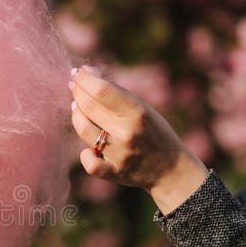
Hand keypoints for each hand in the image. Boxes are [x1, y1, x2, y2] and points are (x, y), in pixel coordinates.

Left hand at [70, 65, 209, 211]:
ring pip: (83, 129)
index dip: (84, 79)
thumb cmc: (154, 132)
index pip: (101, 91)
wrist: (171, 169)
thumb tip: (87, 74)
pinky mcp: (114, 173)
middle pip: (88, 107)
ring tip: (77, 107)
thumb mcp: (143, 108)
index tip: (77, 73)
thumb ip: (117, 93)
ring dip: (76, 115)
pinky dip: (86, 154)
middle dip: (77, 93)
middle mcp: (127, 132)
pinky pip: (89, 163)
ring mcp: (119, 154)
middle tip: (73, 86)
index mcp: (138, 112)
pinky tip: (89, 148)